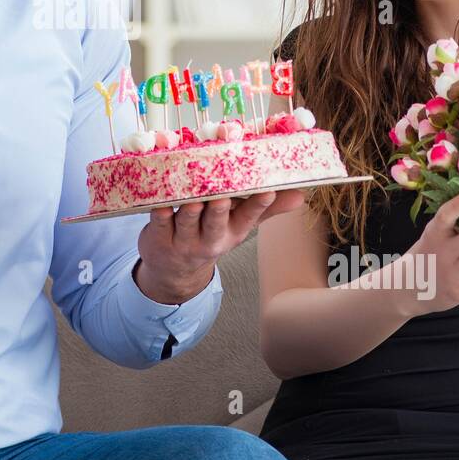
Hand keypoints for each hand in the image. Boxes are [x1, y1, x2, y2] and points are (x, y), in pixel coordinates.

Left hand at [135, 188, 306, 303]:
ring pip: (187, 220)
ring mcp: (183, 239)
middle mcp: (210, 237)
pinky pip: (159, 222)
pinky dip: (159, 212)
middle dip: (220, 209)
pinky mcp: (158, 236)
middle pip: (216, 221)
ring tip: (194, 197)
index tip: (268, 190)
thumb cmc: (208, 236)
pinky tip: (161, 202)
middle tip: (224, 196)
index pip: (249, 217)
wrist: (172, 269)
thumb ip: (265, 209)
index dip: (259, 205)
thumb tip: (300, 195)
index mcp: (232, 232)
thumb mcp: (238, 226)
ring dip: (190, 208)